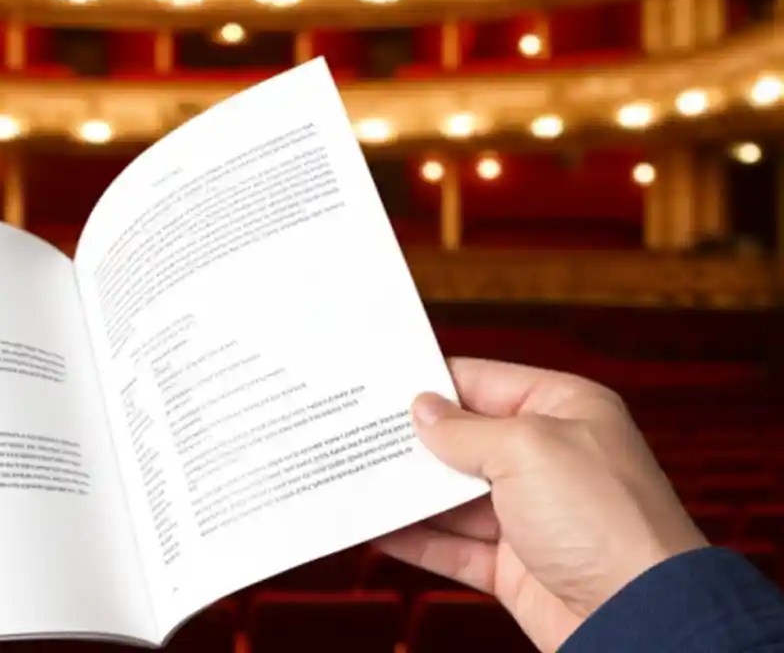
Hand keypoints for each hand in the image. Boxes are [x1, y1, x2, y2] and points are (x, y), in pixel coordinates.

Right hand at [375, 358, 706, 652]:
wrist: (641, 616)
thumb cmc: (609, 521)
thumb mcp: (527, 449)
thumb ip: (465, 430)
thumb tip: (423, 412)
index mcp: (565, 411)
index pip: (485, 382)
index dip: (433, 383)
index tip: (383, 384)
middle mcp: (548, 459)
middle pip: (464, 440)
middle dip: (413, 441)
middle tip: (359, 433)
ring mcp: (531, 515)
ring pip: (453, 497)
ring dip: (408, 492)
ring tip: (357, 478)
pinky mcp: (515, 565)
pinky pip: (453, 547)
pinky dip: (416, 539)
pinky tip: (380, 528)